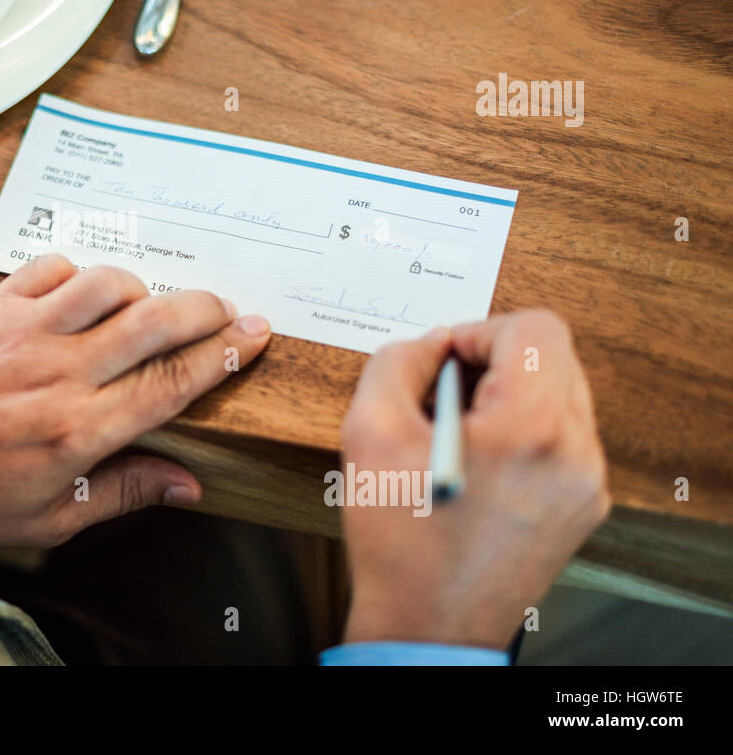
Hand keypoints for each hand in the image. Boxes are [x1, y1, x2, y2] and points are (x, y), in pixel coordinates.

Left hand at [0, 253, 271, 545]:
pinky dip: (80, 271)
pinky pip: (53, 266)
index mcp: (78, 430)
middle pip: (156, 321)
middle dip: (206, 309)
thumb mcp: (47, 517)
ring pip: (109, 283)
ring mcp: (25, 331)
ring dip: (143, 289)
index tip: (254, 337)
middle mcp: (59, 372)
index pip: (173, 381)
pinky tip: (84, 294)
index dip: (224, 355)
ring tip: (150, 308)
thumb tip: (186, 485)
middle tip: (227, 310)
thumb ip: (122, 493)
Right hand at [339, 310, 609, 649]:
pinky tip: (476, 461)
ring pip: (560, 395)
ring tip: (456, 430)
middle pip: (553, 357)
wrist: (429, 628)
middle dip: (493, 360)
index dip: (478, 330)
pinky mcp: (582, 507)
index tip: (442, 359)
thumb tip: (427, 344)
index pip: (533, 329)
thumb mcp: (370, 432)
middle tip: (443, 393)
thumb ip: (395, 363)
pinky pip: (563, 437)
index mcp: (533, 427)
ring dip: (508, 393)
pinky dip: (522, 430)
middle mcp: (577, 453)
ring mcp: (587, 484)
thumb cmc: (401, 543)